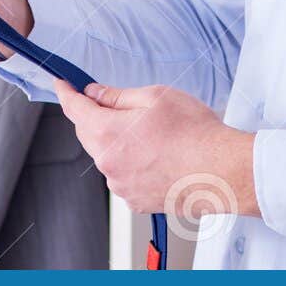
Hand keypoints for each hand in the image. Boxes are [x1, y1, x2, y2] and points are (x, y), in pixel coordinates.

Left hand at [51, 80, 259, 220]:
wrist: (222, 171)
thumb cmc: (195, 133)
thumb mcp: (155, 97)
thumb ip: (117, 96)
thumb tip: (95, 94)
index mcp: (107, 134)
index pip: (74, 109)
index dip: (66, 93)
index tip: (63, 84)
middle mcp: (108, 164)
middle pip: (87, 134)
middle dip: (94, 116)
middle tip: (116, 103)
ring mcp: (122, 186)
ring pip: (106, 156)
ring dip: (115, 141)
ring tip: (151, 133)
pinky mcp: (137, 201)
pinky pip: (122, 175)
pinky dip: (130, 163)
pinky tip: (156, 155)